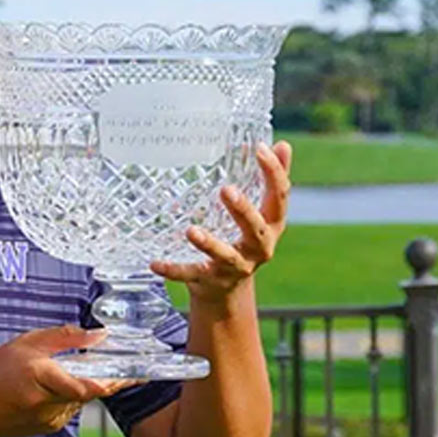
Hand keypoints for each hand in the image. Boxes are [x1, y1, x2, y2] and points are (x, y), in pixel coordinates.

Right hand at [0, 325, 136, 436]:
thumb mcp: (25, 344)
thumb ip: (64, 337)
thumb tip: (100, 335)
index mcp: (40, 376)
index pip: (86, 385)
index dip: (114, 381)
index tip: (137, 374)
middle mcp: (48, 402)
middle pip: (90, 389)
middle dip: (105, 376)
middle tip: (122, 364)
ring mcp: (50, 419)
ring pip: (82, 397)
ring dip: (84, 383)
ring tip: (64, 370)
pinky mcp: (50, 427)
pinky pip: (71, 406)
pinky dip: (70, 393)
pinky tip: (51, 385)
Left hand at [150, 141, 292, 304]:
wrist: (227, 291)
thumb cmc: (244, 240)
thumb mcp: (261, 213)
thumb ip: (270, 181)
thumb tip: (282, 144)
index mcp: (272, 226)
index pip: (280, 197)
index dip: (274, 173)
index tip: (260, 149)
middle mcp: (258, 248)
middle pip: (256, 229)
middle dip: (243, 210)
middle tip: (227, 190)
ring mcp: (234, 267)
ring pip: (225, 255)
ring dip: (209, 244)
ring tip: (191, 230)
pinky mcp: (210, 280)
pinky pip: (190, 274)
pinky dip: (173, 269)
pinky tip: (155, 263)